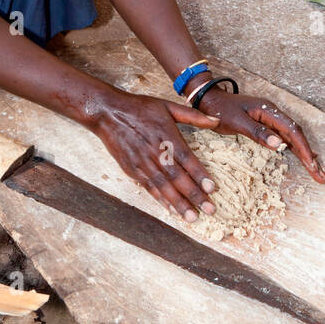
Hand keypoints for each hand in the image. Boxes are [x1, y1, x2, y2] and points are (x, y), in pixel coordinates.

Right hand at [86, 90, 221, 220]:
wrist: (107, 112)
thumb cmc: (139, 107)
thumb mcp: (167, 106)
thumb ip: (193, 116)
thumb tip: (216, 120)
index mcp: (167, 136)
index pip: (187, 159)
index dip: (200, 175)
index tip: (212, 189)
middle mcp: (155, 152)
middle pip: (178, 177)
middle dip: (194, 195)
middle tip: (210, 210)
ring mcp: (142, 162)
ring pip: (163, 186)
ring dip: (178, 203)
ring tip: (192, 217)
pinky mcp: (131, 169)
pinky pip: (148, 187)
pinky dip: (160, 199)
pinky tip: (171, 210)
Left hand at [192, 85, 324, 183]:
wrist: (209, 100)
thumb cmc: (220, 111)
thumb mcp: (236, 122)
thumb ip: (258, 132)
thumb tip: (280, 144)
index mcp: (268, 110)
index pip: (292, 131)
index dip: (304, 149)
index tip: (311, 165)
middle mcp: (274, 114)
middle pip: (298, 135)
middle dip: (310, 156)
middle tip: (322, 176)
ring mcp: (271, 119)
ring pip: (294, 138)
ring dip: (306, 155)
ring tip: (319, 172)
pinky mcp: (267, 125)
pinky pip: (286, 139)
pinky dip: (297, 151)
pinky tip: (304, 160)